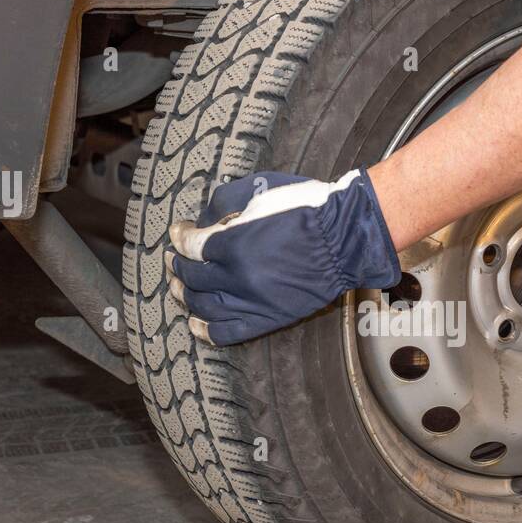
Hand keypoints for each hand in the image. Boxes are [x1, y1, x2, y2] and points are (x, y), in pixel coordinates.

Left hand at [166, 169, 400, 345]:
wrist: (344, 239)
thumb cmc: (308, 209)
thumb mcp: (261, 189)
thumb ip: (224, 202)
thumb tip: (202, 221)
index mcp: (233, 245)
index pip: (190, 245)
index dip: (179, 237)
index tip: (179, 231)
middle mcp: (238, 278)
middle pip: (193, 276)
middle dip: (179, 266)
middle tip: (176, 259)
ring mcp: (252, 302)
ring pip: (203, 306)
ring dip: (186, 296)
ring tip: (180, 287)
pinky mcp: (267, 320)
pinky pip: (226, 333)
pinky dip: (205, 330)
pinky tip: (195, 322)